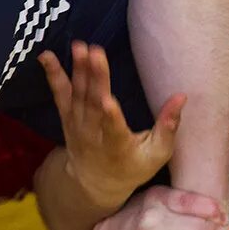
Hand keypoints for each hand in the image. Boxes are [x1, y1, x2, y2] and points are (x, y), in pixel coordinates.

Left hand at [38, 41, 185, 204]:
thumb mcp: (157, 154)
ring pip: (77, 95)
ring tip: (80, 47)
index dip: (110, 116)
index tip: (107, 100)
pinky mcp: (67, 117)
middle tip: (96, 53)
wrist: (96, 183)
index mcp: (117, 147)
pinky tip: (47, 56)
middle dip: (95, 78)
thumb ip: (169, 126)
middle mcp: (92, 136)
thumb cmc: (134, 166)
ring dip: (78, 69)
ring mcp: (77, 125)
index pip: (113, 130)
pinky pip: (60, 94)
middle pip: (93, 104)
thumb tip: (181, 97)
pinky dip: (53, 75)